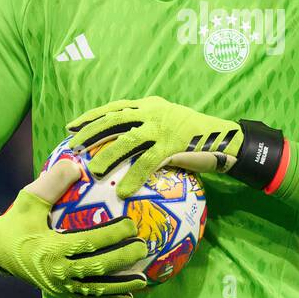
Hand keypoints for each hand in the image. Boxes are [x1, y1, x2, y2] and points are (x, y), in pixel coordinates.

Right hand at [0, 159, 147, 297]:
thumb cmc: (16, 222)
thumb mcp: (28, 199)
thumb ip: (51, 182)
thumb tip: (76, 165)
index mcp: (50, 249)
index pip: (87, 243)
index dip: (111, 236)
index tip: (131, 226)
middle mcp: (56, 272)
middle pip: (96, 268)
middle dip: (122, 259)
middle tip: (142, 248)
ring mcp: (59, 286)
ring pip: (95, 289)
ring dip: (120, 286)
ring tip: (143, 280)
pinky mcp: (61, 294)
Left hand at [65, 95, 242, 195]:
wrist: (226, 140)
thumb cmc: (195, 136)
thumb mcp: (169, 122)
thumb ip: (148, 126)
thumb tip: (122, 143)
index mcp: (150, 105)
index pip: (114, 108)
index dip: (91, 117)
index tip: (72, 127)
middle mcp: (153, 112)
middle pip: (114, 120)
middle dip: (90, 133)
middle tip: (74, 147)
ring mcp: (162, 128)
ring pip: (126, 141)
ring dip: (107, 156)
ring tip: (93, 171)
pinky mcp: (172, 146)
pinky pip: (147, 163)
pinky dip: (134, 178)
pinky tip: (124, 192)